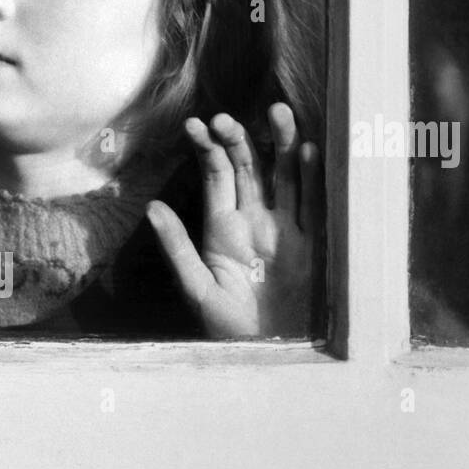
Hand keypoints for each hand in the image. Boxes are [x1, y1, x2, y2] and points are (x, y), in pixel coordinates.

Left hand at [147, 103, 321, 338]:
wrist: (272, 355)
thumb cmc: (227, 328)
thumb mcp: (197, 288)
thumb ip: (177, 247)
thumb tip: (151, 207)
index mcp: (223, 229)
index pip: (216, 177)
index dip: (207, 149)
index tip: (194, 125)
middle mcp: (256, 221)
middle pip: (250, 168)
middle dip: (241, 139)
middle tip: (229, 116)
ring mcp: (288, 229)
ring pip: (286, 176)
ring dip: (282, 144)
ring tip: (277, 113)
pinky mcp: (316, 242)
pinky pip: (316, 202)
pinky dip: (314, 177)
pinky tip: (310, 150)